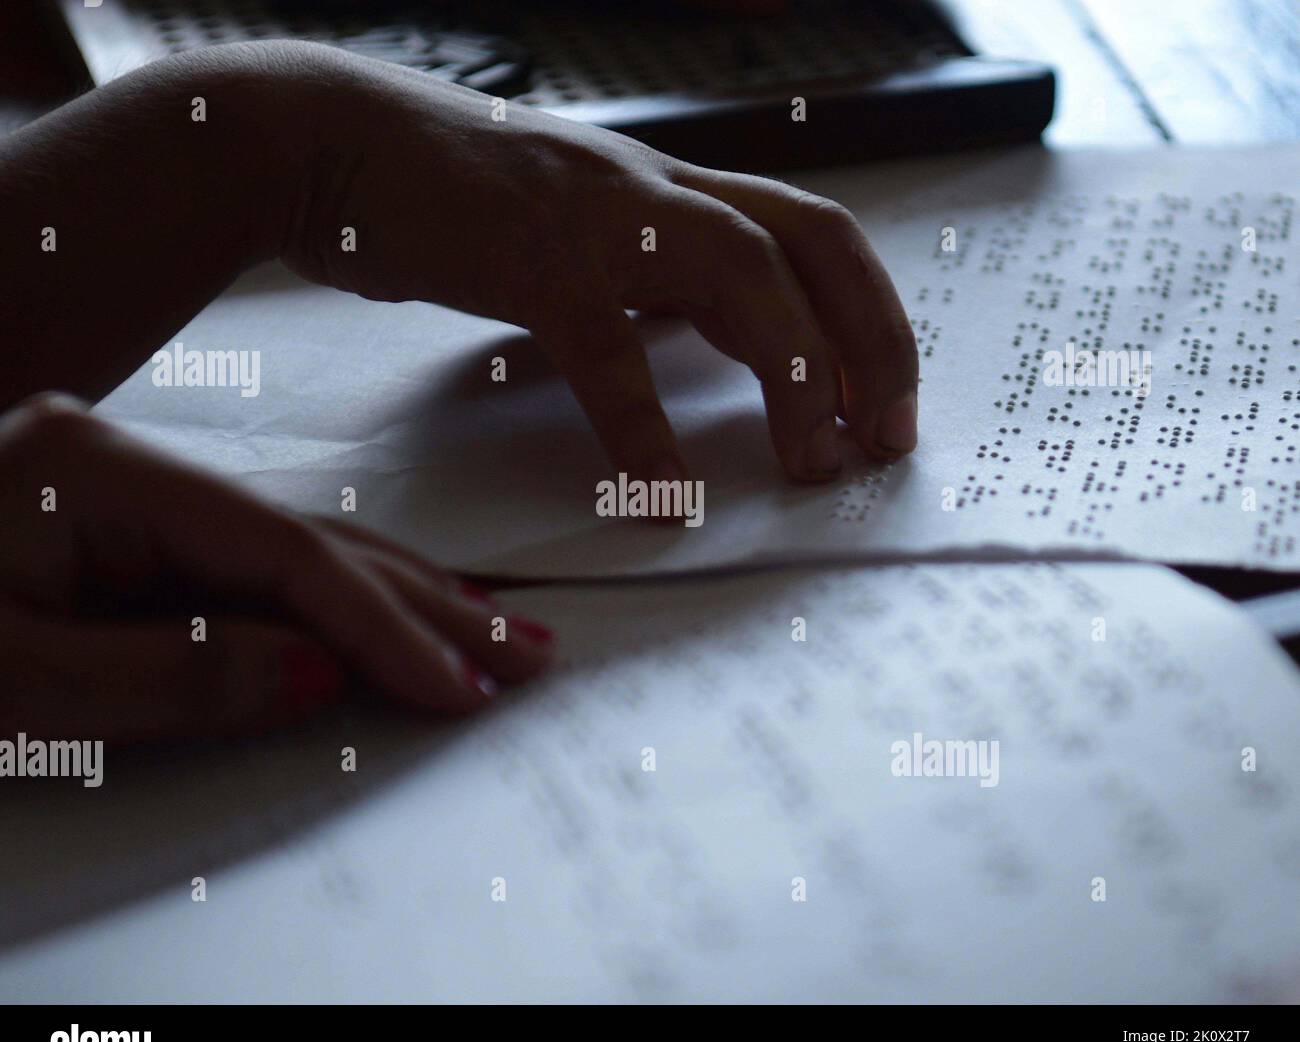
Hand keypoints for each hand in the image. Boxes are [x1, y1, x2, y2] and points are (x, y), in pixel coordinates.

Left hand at [0, 394, 552, 742]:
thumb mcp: (10, 677)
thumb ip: (173, 675)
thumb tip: (314, 674)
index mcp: (94, 471)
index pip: (280, 553)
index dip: (377, 622)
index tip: (450, 680)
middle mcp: (126, 467)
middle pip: (312, 536)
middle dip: (423, 602)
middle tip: (516, 649)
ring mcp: (131, 492)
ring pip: (299, 546)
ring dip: (401, 595)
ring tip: (488, 630)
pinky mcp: (130, 527)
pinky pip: (259, 567)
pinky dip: (338, 599)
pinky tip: (395, 608)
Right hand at [280, 43, 917, 482]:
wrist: (334, 144)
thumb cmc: (455, 200)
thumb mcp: (580, 233)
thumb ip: (648, 277)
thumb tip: (709, 340)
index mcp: (674, 192)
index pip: (812, 234)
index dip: (870, 318)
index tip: (883, 406)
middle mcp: (657, 192)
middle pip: (813, 239)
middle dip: (872, 341)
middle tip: (882, 440)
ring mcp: (597, 217)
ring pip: (743, 273)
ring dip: (796, 374)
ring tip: (810, 462)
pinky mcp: (528, 256)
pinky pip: (608, 350)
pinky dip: (645, 430)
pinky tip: (665, 495)